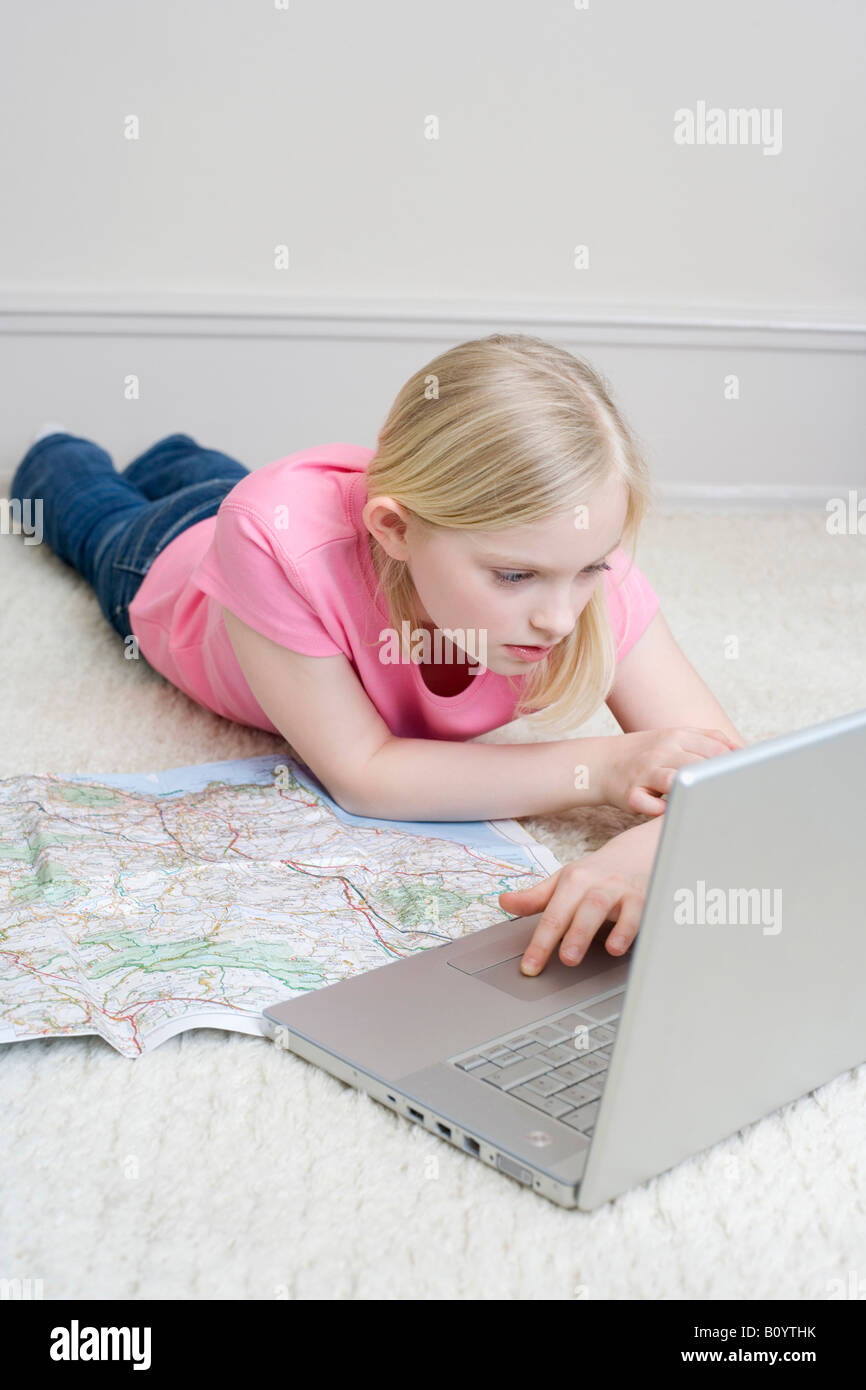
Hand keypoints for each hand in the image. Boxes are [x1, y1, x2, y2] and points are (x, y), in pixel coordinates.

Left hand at [499, 857, 651, 975]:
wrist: (634, 853)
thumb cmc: (594, 875)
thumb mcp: (563, 883)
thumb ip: (535, 898)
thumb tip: (504, 902)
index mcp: (573, 880)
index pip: (553, 914)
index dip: (540, 942)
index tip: (530, 967)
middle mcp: (596, 884)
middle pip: (584, 908)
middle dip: (576, 934)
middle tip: (567, 959)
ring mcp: (620, 890)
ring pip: (611, 908)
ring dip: (610, 929)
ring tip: (606, 951)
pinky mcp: (643, 897)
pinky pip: (639, 913)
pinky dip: (633, 929)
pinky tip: (625, 947)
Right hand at [603, 727, 742, 816]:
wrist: (599, 764)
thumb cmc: (644, 755)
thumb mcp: (673, 737)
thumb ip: (706, 739)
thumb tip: (741, 747)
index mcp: (675, 736)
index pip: (714, 747)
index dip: (734, 762)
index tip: (751, 776)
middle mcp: (661, 751)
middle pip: (699, 764)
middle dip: (719, 780)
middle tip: (739, 797)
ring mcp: (645, 771)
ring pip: (675, 781)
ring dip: (692, 793)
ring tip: (708, 805)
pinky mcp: (631, 793)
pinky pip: (649, 804)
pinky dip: (661, 810)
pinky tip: (670, 813)